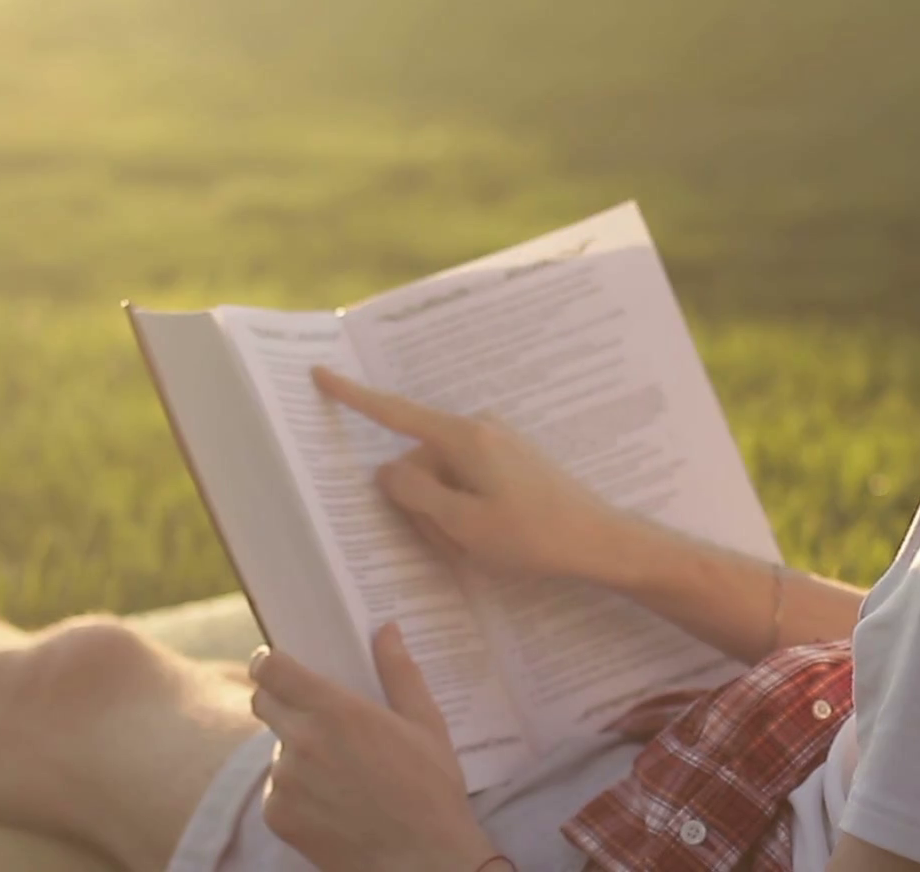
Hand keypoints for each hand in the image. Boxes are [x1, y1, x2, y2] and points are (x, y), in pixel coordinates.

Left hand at [249, 624, 499, 871]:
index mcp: (335, 710)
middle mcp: (301, 741)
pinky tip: (334, 800)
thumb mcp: (425, 723)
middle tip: (316, 715)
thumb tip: (386, 630)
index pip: (270, 669)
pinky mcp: (279, 816)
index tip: (276, 664)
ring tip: (341, 770)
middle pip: (264, 703)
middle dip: (282, 701)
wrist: (421, 860)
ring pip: (276, 749)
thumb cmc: (431, 789)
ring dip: (296, 750)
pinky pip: (277, 789)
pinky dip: (297, 790)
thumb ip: (399, 672)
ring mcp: (286, 781)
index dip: (268, 662)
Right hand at [312, 367, 632, 581]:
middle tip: (455, 544)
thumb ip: (414, 493)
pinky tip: (494, 538)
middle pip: (418, 461)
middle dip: (421, 504)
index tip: (319, 373)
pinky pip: (467, 482)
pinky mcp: (510, 459)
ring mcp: (497, 441)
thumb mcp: (461, 524)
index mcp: (462, 436)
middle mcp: (478, 428)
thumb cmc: (531, 535)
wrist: (599, 540)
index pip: (394, 412)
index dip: (353, 396)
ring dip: (446, 515)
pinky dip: (466, 512)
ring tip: (480, 546)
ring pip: (442, 478)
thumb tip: (386, 470)